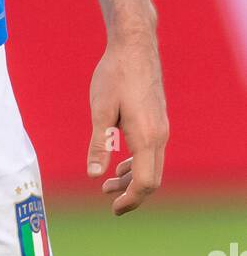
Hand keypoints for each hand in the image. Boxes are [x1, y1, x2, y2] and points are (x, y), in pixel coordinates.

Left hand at [86, 29, 167, 214]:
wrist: (135, 46)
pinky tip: (120, 160)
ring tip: (109, 182)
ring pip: (153, 165)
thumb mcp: (100, 110)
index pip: (145, 182)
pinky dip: (138, 162)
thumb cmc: (115, 75)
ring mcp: (161, 127)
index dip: (130, 200)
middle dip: (130, 192)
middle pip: (152, 178)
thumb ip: (98, 144)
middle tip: (107, 197)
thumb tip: (94, 175)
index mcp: (146, 137)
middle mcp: (159, 135)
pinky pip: (153, 151)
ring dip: (132, 177)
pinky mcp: (158, 119)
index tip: (114, 209)